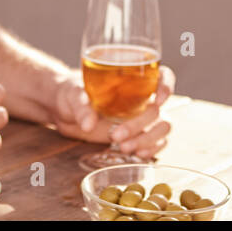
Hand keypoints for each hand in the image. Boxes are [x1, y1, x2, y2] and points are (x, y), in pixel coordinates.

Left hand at [50, 65, 175, 159]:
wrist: (65, 111)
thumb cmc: (71, 93)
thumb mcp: (73, 95)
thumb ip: (82, 107)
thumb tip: (89, 124)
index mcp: (133, 80)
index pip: (163, 76)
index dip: (167, 86)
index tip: (158, 100)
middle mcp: (142, 98)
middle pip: (158, 110)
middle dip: (140, 124)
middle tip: (115, 135)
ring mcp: (142, 118)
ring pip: (162, 128)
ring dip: (146, 140)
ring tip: (123, 148)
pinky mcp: (137, 136)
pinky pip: (156, 143)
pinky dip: (150, 149)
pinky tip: (136, 154)